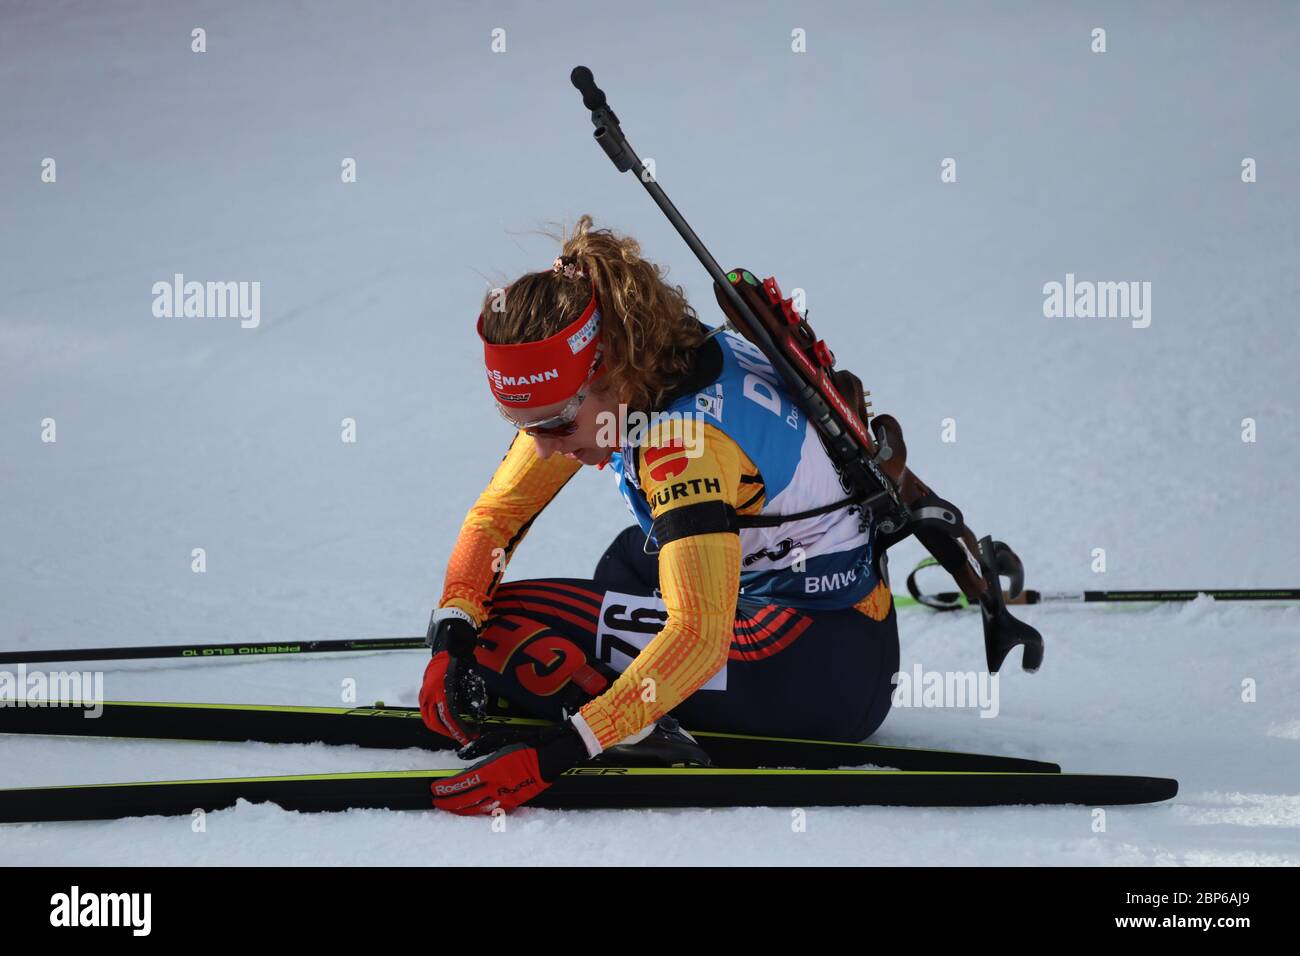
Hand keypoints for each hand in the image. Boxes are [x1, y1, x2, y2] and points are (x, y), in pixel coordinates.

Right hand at [418, 608, 482, 746]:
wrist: (447, 648)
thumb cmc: (461, 663)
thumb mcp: (470, 680)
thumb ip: (471, 699)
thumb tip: (476, 718)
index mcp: (443, 689)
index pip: (450, 716)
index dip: (460, 729)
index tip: (469, 738)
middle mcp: (430, 693)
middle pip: (437, 722)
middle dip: (451, 733)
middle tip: (463, 737)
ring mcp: (424, 693)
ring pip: (428, 719)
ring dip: (442, 729)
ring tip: (454, 732)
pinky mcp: (422, 693)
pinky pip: (425, 712)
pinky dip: (434, 720)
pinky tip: (445, 723)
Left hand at [431, 721, 588, 814]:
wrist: (549, 758)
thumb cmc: (526, 745)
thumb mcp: (500, 739)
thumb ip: (479, 748)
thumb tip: (462, 754)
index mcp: (491, 769)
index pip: (462, 782)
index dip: (446, 788)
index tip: (435, 788)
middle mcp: (495, 785)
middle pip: (465, 799)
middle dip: (447, 802)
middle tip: (436, 801)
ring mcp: (504, 796)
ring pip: (477, 808)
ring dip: (460, 810)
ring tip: (448, 809)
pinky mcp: (513, 801)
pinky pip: (492, 810)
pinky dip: (478, 812)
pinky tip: (472, 811)